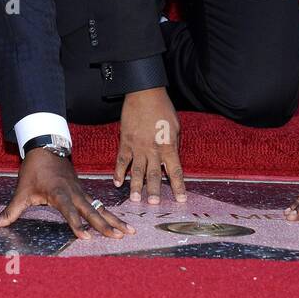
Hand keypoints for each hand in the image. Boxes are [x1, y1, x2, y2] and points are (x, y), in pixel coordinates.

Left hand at [0, 148, 133, 239]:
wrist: (46, 147)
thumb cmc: (33, 170)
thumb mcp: (21, 191)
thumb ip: (9, 211)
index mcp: (58, 192)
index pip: (69, 211)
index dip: (77, 224)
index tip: (86, 237)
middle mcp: (73, 192)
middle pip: (91, 210)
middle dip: (105, 224)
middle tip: (118, 236)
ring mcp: (81, 191)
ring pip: (100, 207)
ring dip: (114, 219)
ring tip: (129, 232)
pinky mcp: (84, 192)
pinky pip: (99, 205)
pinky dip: (111, 214)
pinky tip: (122, 224)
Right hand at [116, 87, 185, 203]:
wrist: (144, 93)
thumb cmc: (163, 109)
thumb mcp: (176, 127)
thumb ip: (174, 145)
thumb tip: (172, 161)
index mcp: (168, 146)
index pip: (175, 171)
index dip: (178, 186)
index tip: (180, 200)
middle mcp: (152, 149)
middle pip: (154, 174)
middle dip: (154, 190)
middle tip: (153, 204)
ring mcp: (137, 146)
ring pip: (136, 170)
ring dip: (136, 186)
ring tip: (135, 200)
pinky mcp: (125, 141)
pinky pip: (121, 160)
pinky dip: (119, 172)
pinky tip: (117, 182)